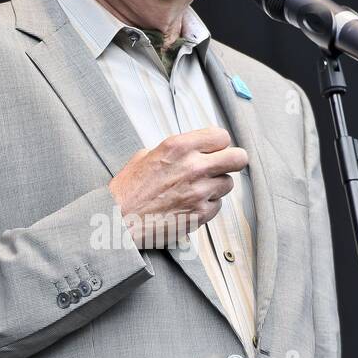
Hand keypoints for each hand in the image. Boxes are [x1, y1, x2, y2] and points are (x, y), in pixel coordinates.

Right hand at [108, 126, 248, 248]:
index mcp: (179, 147)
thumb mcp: (146, 156)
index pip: (222, 137)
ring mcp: (199, 192)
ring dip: (216, 186)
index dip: (219, 144)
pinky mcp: (200, 214)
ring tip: (196, 190)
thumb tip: (190, 150)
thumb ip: (173, 150)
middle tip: (223, 166)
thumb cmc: (128, 191)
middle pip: (238, 158)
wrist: (119, 221)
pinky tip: (190, 205)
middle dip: (232, 162)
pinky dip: (207, 205)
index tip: (215, 149)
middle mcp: (193, 167)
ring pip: (228, 184)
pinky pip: (217, 205)